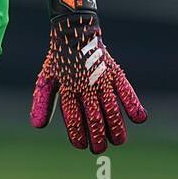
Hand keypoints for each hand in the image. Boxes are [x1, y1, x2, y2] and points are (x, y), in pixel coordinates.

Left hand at [29, 0, 146, 152]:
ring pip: (111, 108)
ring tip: (118, 141)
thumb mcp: (47, 77)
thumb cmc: (60, 58)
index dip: (77, 134)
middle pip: (93, 117)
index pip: (73, 117)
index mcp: (68, 86)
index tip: (81, 145)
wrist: (75, 29)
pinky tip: (140, 119)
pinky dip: (133, 104)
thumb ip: (43, 101)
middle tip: (99, 149)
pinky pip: (126, 89)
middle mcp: (85, 84)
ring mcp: (101, 78)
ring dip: (116, 128)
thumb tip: (37, 126)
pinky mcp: (114, 71)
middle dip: (97, 137)